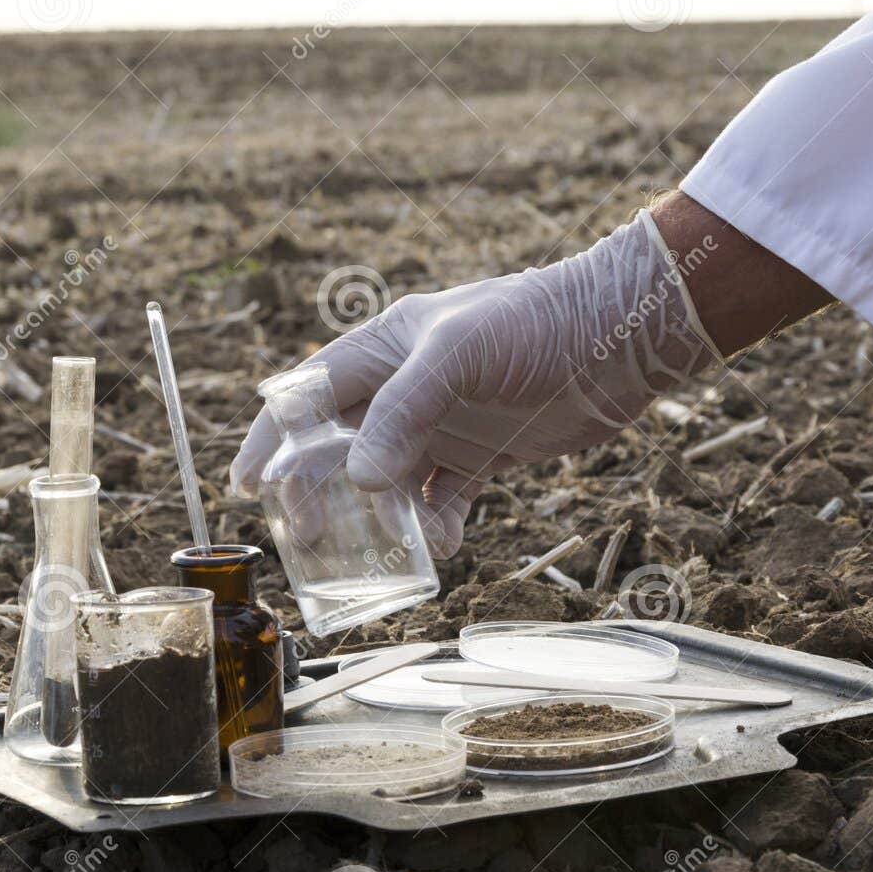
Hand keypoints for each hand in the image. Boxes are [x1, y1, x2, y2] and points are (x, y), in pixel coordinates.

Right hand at [231, 210, 720, 557]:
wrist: (624, 335)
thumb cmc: (536, 323)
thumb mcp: (457, 353)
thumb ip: (403, 412)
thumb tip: (359, 482)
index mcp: (382, 348)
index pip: (307, 396)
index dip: (271, 439)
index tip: (248, 486)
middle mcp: (403, 386)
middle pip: (340, 446)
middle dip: (321, 492)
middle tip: (313, 537)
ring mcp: (443, 422)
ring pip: (390, 481)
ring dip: (384, 518)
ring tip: (394, 548)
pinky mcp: (482, 452)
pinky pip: (441, 498)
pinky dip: (436, 524)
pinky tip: (446, 542)